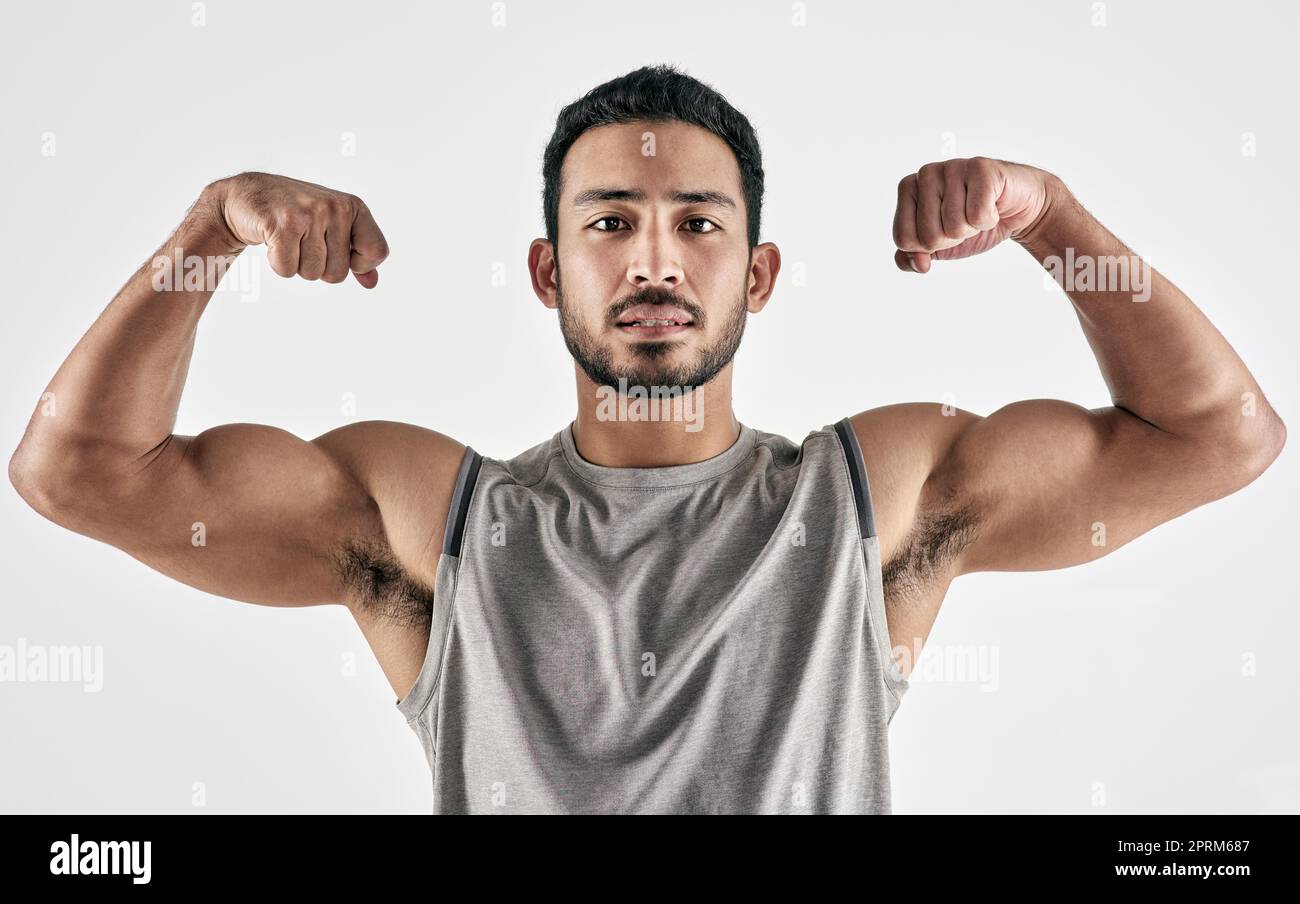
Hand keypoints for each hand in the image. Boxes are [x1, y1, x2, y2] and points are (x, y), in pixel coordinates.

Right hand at [201, 172, 389, 287]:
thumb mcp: (333, 227)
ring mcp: (309, 214)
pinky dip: (277, 263)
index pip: (377, 252)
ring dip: (296, 264)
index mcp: (353, 206)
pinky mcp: (283, 225)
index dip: (360, 264)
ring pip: (312, 274)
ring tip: (288, 239)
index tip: (340, 252)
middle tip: (302, 242)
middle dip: (318, 268)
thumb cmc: (295, 215)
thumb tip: (372, 282)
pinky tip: (273, 240)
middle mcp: (335, 207)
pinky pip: (287, 270)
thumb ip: (356, 254)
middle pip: (339, 273)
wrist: (247, 197)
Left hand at [892, 157, 1055, 272]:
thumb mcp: (938, 247)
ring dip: (972, 228)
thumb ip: (912, 258)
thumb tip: (920, 263)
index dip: (928, 247)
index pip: (902, 238)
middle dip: (952, 238)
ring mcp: (952, 167)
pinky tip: (993, 205)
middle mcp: (926, 174)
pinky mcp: (980, 167)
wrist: (1018, 210)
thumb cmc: (973, 223)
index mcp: (907, 189)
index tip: (944, 229)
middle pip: (928, 236)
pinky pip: (977, 216)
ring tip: (979, 211)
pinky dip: (989, 220)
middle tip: (966, 219)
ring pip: (954, 227)